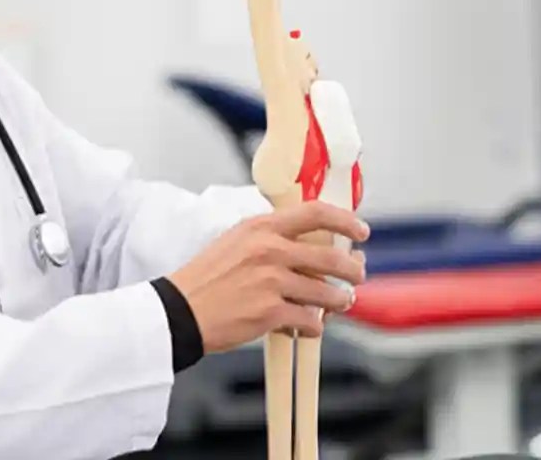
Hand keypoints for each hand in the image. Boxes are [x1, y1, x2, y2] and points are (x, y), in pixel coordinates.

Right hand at [168, 201, 369, 353]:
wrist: (179, 310)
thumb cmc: (206, 278)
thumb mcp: (236, 241)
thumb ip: (272, 238)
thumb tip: (312, 247)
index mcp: (261, 227)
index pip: (316, 213)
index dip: (346, 221)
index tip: (361, 231)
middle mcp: (270, 251)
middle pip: (331, 259)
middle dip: (353, 269)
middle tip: (358, 274)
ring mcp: (272, 282)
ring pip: (328, 293)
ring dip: (340, 300)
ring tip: (340, 302)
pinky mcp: (270, 313)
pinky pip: (311, 321)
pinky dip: (314, 326)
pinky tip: (308, 326)